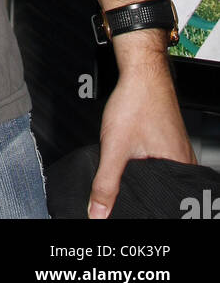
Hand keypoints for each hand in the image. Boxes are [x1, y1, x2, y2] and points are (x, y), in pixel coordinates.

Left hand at [88, 61, 196, 217]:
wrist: (141, 70)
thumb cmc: (137, 100)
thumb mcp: (115, 147)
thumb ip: (106, 183)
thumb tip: (98, 213)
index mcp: (179, 168)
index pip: (163, 204)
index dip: (145, 209)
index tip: (128, 212)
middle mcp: (183, 161)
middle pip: (161, 192)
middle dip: (142, 197)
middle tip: (122, 193)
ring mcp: (177, 149)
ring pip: (159, 177)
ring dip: (143, 182)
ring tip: (126, 179)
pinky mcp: (168, 140)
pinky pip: (159, 164)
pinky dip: (145, 168)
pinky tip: (133, 164)